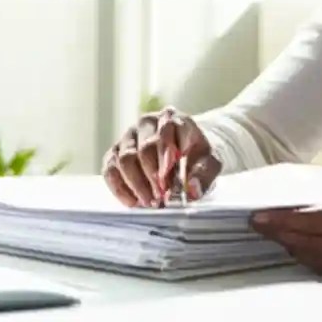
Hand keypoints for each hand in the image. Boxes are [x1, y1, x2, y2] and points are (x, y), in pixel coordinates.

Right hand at [101, 109, 220, 207]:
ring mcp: (128, 137)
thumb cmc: (198, 155)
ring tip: (151, 202)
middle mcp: (147, 123)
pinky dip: (120, 188)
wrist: (187, 151)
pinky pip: (110, 170)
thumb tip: (191, 189)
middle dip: (152, 176)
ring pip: (124, 159)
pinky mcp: (115, 153)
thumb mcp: (211, 161)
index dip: (165, 157)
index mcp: (172, 118)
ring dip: (136, 184)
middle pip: (143, 149)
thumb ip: (205, 173)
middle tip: (161, 197)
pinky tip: (133, 202)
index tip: (168, 180)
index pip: (165, 132)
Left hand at [249, 179, 321, 275]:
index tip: (259, 218)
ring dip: (297, 251)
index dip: (283, 222)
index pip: (315, 223)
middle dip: (283, 237)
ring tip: (279, 238)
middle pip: (313, 246)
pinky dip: (318, 261)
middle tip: (260, 227)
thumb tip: (321, 211)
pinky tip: (308, 252)